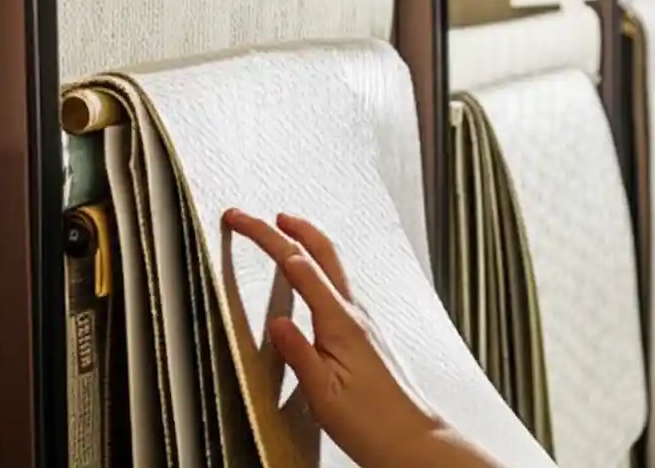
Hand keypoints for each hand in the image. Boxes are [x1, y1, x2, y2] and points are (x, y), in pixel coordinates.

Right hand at [222, 209, 501, 467]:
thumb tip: (275, 321)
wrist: (414, 441)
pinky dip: (318, 267)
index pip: (297, 265)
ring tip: (284, 231)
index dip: (266, 236)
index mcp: (341, 323)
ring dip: (306, 242)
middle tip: (260, 214)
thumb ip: (299, 355)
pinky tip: (312, 277)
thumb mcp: (324, 394)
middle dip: (289, 226)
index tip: (240, 219)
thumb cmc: (372, 424)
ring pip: (333, 265)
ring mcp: (364, 321)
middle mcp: (356, 314)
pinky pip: (338, 286)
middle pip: (322, 252)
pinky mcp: (366, 333)